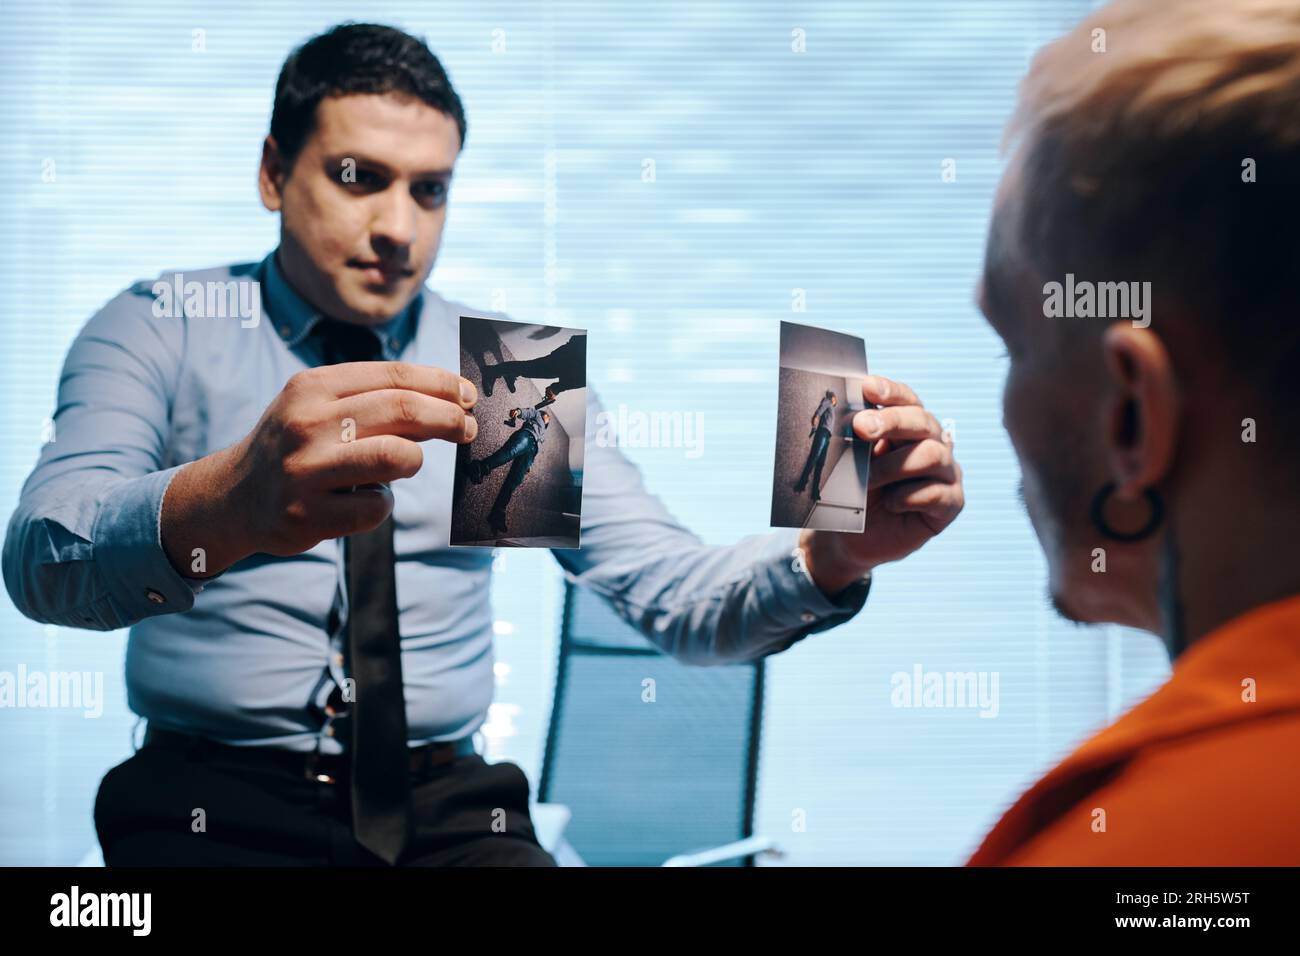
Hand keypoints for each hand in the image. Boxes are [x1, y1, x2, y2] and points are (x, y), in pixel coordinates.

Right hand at [162, 361, 478, 574]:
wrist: (233, 497)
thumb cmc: (296, 446)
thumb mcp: (320, 406)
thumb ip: (374, 398)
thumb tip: (450, 398)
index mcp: (313, 386)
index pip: (395, 375)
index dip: (441, 384)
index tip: (467, 395)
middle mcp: (306, 422)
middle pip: (403, 411)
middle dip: (448, 419)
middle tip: (467, 429)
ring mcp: (306, 470)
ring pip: (396, 458)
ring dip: (412, 462)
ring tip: (403, 465)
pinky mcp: (308, 514)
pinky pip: (376, 508)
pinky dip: (382, 504)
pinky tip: (363, 500)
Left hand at [800, 374, 963, 595]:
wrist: (851, 539)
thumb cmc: (853, 493)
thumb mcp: (850, 462)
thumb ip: (856, 439)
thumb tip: (847, 415)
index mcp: (908, 426)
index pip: (907, 399)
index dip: (889, 391)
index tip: (866, 387)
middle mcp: (933, 443)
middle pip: (922, 421)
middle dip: (890, 421)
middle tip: (860, 427)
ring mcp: (946, 473)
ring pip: (930, 455)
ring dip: (892, 466)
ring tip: (866, 480)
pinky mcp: (952, 503)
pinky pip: (936, 493)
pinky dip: (908, 497)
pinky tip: (890, 504)